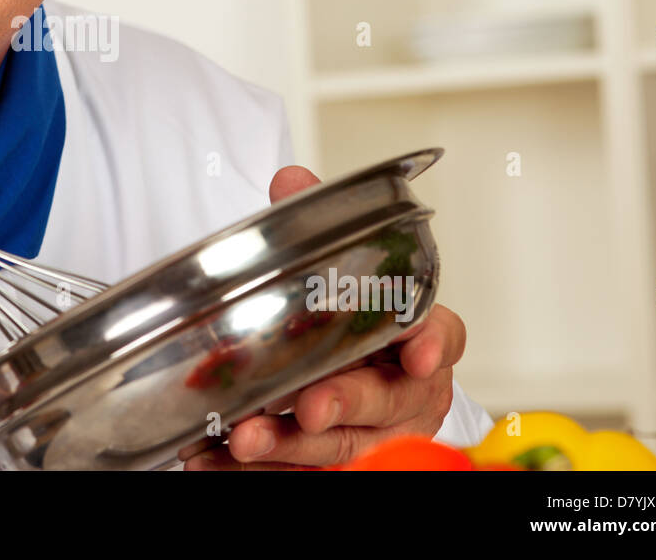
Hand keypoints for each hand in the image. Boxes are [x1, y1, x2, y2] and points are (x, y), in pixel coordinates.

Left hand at [184, 165, 465, 470]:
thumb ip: (318, 229)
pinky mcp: (332, 465)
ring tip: (245, 437)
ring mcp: (371, 437)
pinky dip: (252, 470)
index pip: (443, 336)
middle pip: (386, 401)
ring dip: (289, 445)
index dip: (433, 343)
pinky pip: (296, 473)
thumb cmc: (354, 328)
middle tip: (309, 405)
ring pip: (339, 447)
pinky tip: (212, 460)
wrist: (345, 387)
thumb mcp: (340, 276)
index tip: (418, 351)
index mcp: (416, 340)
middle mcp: (402, 394)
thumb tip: (291, 181)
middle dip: (345, 400)